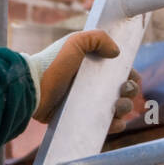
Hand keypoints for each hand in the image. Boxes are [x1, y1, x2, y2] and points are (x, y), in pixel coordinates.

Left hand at [22, 29, 139, 131]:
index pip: (121, 72)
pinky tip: (115, 122)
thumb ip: (97, 38)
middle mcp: (93, 86)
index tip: (131, 78)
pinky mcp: (82, 121)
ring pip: (118, 110)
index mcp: (94, 67)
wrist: (33, 90)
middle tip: (122, 91)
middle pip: (124, 91)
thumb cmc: (52, 64)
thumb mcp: (74, 42)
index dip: (131, 75)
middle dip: (130, 92)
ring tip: (116, 107)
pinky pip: (104, 126)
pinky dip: (114, 125)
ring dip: (125, 109)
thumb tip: (117, 53)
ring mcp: (88, 105)